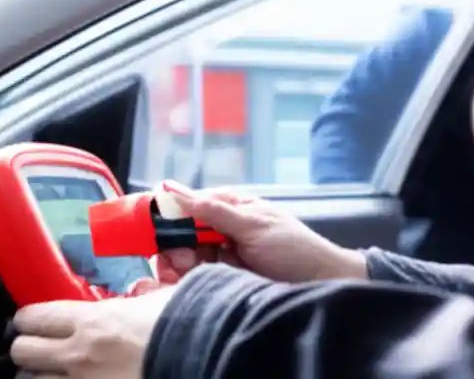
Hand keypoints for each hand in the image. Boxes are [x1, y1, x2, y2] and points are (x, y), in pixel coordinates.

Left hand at [10, 287, 175, 377]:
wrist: (204, 355)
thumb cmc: (183, 323)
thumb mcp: (156, 301)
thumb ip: (133, 302)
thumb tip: (135, 298)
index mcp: (92, 322)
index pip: (34, 317)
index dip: (30, 318)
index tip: (36, 320)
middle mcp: (77, 355)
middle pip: (23, 351)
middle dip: (29, 348)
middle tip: (43, 347)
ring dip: (43, 374)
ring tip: (57, 370)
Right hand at [157, 184, 367, 284]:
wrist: (319, 285)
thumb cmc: (292, 248)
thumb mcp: (254, 225)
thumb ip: (214, 211)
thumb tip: (172, 188)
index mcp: (232, 207)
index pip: (191, 204)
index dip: (170, 215)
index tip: (154, 229)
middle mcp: (223, 230)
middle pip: (182, 234)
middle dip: (176, 246)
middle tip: (183, 259)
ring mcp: (223, 256)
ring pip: (185, 257)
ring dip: (181, 264)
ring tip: (189, 271)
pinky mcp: (223, 280)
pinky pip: (195, 277)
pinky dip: (188, 280)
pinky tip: (187, 284)